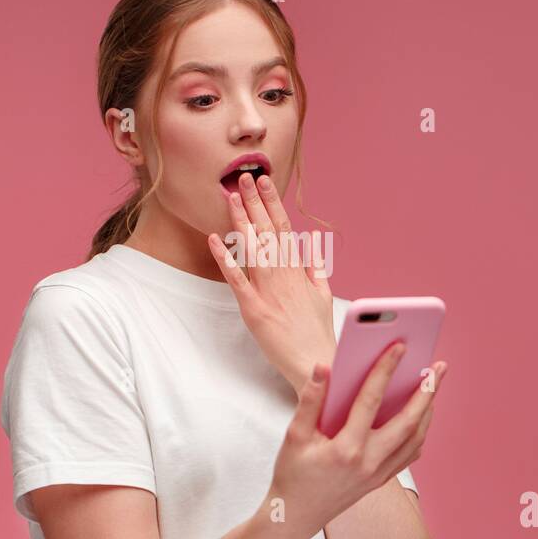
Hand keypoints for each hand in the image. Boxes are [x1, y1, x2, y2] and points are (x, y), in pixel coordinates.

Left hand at [207, 171, 336, 393]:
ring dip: (241, 220)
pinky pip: (237, 279)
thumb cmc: (317, 332)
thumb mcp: (323, 293)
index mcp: (298, 269)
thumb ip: (314, 266)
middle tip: (244, 176)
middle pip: (267, 230)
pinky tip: (215, 239)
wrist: (317, 362)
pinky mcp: (254, 308)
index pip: (283, 228)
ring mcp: (269, 290)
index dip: (271, 203)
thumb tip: (310, 241)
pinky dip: (226, 258)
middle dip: (255, 201)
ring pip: (253, 247)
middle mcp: (284, 274)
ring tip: (231, 196)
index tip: (264, 181)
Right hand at [266, 341, 448, 538]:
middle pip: (409, 421)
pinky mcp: (381, 480)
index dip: (385, 370)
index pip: (371, 400)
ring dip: (428, 411)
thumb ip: (310, 399)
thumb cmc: (292, 474)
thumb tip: (323, 367)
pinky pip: (409, 454)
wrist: (295, 515)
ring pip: (416, 439)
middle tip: (439, 366)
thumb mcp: (294, 435)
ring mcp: (379, 474)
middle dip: (427, 391)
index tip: (398, 347)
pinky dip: (419, 433)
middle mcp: (369, 462)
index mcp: (347, 449)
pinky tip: (420, 417)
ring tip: (433, 387)